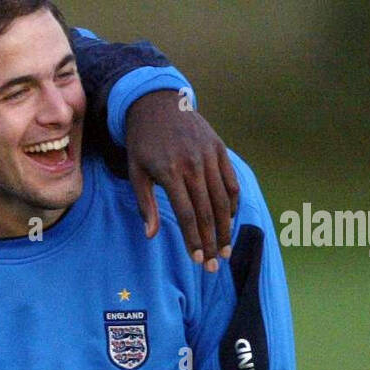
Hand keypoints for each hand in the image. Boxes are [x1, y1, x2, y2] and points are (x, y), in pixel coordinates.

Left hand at [124, 91, 238, 270]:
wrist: (157, 104)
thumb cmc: (142, 142)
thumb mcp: (136, 172)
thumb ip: (144, 204)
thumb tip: (151, 235)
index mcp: (170, 172)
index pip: (187, 215)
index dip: (194, 240)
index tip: (197, 260)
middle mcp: (194, 165)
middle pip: (208, 212)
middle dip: (212, 242)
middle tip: (214, 265)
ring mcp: (210, 156)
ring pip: (223, 200)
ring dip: (226, 229)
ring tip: (226, 250)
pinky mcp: (220, 149)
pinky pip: (231, 182)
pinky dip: (234, 203)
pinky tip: (231, 220)